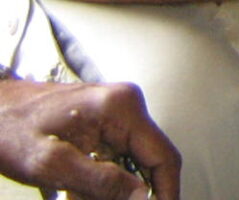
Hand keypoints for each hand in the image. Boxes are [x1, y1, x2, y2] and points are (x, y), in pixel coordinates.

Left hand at [0, 78, 180, 199]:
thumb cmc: (10, 131)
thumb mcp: (52, 164)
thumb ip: (101, 181)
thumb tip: (143, 197)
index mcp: (121, 108)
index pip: (163, 156)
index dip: (165, 192)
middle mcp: (126, 105)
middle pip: (150, 160)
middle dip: (136, 193)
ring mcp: (117, 111)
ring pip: (132, 162)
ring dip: (116, 189)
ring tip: (77, 195)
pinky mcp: (105, 120)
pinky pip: (117, 156)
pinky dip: (104, 180)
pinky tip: (77, 191)